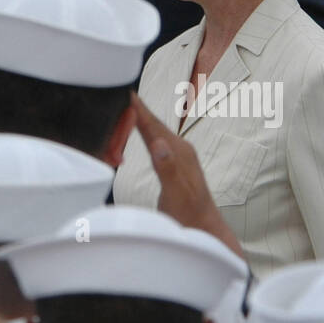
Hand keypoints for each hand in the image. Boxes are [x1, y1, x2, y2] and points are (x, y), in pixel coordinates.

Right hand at [129, 91, 243, 256]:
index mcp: (179, 152)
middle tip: (117, 91)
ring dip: (139, 118)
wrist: (206, 231)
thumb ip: (168, 169)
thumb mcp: (176, 195)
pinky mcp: (174, 163)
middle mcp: (180, 149)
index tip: (125, 92)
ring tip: (124, 104)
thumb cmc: (190, 216)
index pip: (154, 126)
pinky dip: (143, 131)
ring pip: (154, 130)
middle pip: (153, 124)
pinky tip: (138, 129)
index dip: (138, 109)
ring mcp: (178, 155)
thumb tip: (158, 143)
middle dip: (136, 108)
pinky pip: (155, 140)